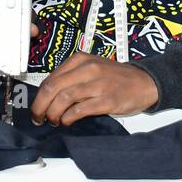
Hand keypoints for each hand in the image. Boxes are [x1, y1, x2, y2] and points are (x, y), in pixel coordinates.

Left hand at [30, 52, 158, 125]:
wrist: (145, 82)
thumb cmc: (115, 78)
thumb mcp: (91, 69)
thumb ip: (71, 78)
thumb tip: (48, 97)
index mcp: (80, 60)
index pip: (50, 78)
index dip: (39, 96)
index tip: (36, 108)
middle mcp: (88, 69)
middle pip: (53, 88)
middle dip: (41, 106)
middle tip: (39, 118)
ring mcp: (98, 84)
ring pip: (64, 98)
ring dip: (54, 113)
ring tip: (54, 121)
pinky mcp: (107, 99)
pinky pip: (81, 109)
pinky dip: (69, 118)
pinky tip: (67, 121)